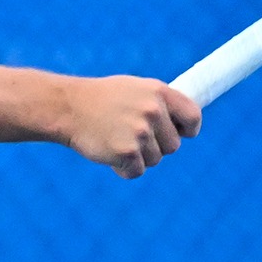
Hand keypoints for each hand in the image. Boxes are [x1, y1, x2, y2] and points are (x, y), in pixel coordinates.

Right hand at [64, 76, 201, 178]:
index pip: (193, 116)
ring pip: (155, 159)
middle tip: (131, 135)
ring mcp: (141, 131)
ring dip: (138, 157)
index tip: (181, 134)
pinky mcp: (127, 151)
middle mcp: (153, 110)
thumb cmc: (102, 99)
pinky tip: (110, 153)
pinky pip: (137, 171)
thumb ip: (159, 104)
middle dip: (156, 146)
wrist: (68, 108)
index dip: (188, 129)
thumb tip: (185, 124)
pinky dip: (124, 168)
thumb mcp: (135, 90)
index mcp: (159, 92)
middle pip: (173, 146)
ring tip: (116, 139)